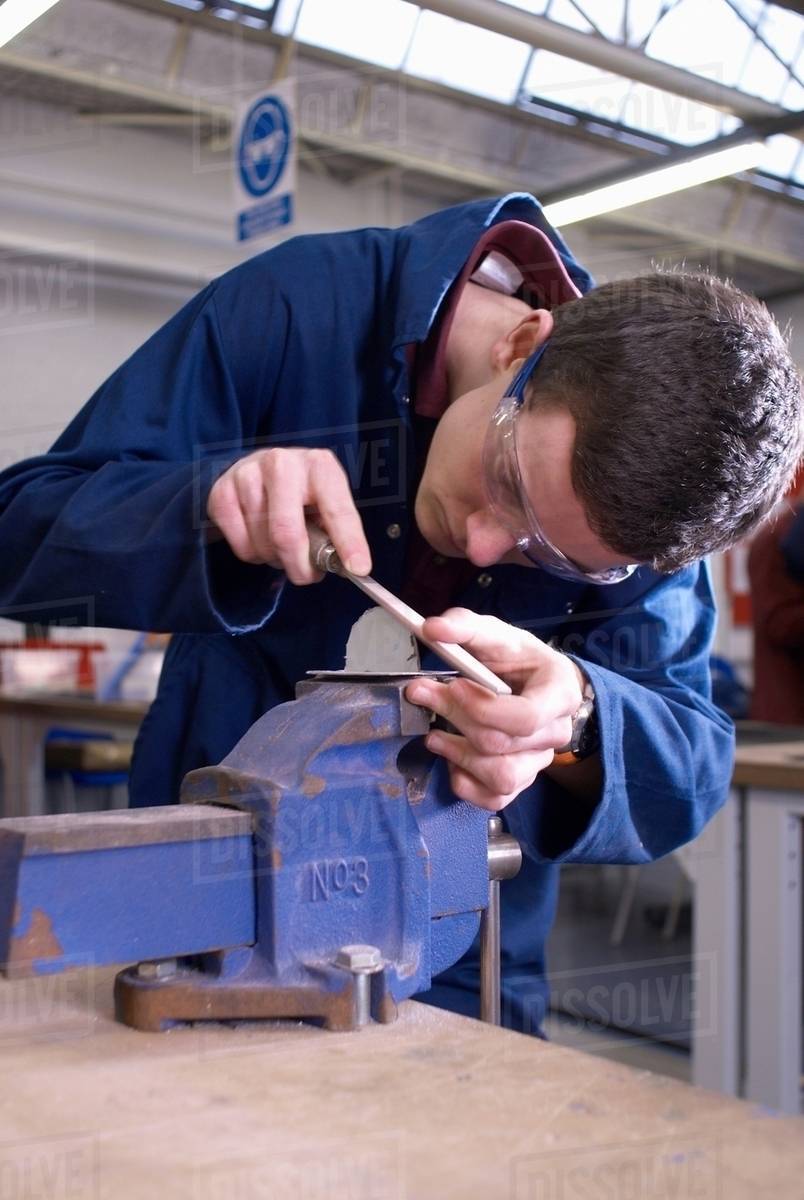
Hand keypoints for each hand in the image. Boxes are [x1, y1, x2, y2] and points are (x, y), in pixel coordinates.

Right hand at [207, 447, 370, 584]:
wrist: (258, 467)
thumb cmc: (300, 490)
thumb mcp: (326, 499)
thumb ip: (337, 528)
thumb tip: (349, 566)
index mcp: (319, 465)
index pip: (337, 509)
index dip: (349, 542)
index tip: (358, 568)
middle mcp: (282, 464)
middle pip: (287, 533)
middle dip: (299, 566)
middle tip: (306, 576)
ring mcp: (247, 475)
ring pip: (262, 544)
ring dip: (276, 559)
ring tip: (282, 548)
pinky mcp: (221, 492)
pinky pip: (241, 546)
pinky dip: (253, 556)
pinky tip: (260, 539)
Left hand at [405, 608, 583, 810]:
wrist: (538, 685)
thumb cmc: (519, 660)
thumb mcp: (497, 635)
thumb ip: (466, 627)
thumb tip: (432, 628)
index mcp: (559, 694)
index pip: (526, 717)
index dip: (482, 707)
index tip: (453, 684)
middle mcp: (555, 733)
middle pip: (501, 743)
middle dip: (455, 719)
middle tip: (422, 695)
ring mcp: (539, 761)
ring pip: (500, 776)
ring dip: (458, 755)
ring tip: (435, 735)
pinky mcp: (522, 781)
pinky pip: (494, 799)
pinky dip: (465, 784)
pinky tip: (451, 760)